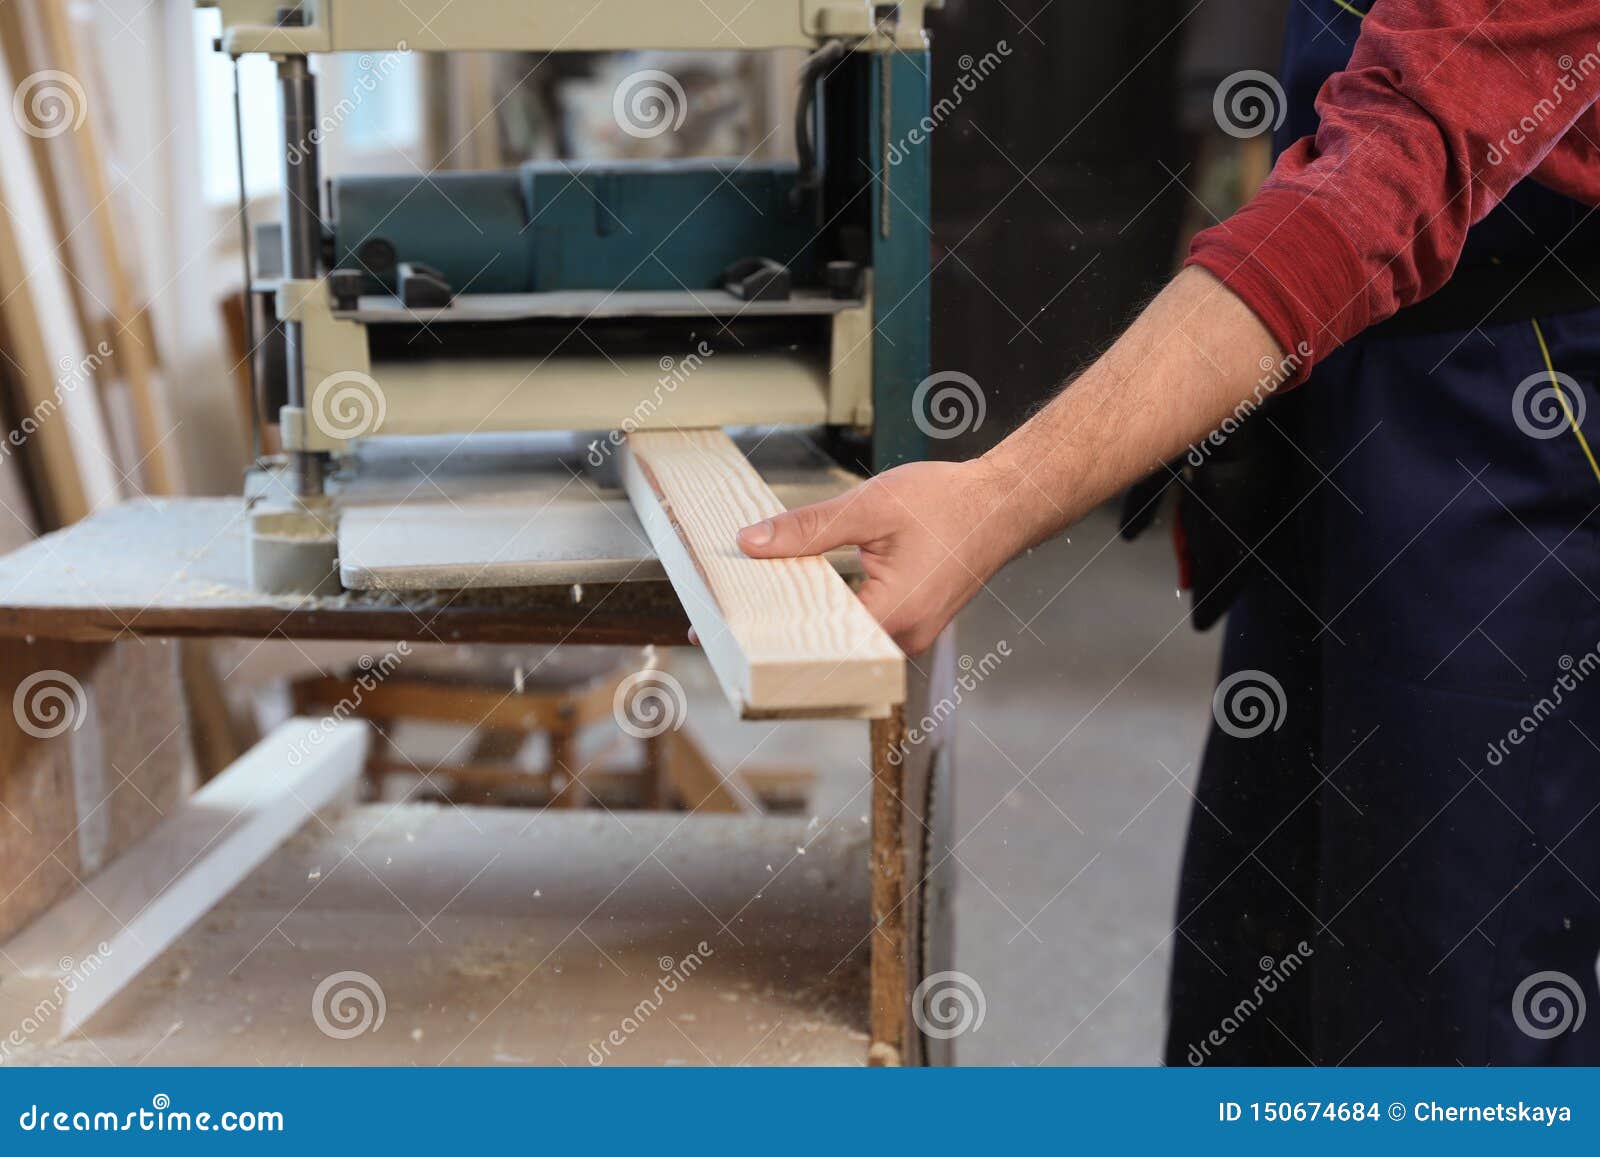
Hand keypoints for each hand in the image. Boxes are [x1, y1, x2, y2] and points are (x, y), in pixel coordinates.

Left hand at [736, 458, 1020, 653]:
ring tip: (753, 604)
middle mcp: (902, 639)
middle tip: (725, 616)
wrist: (1003, 505)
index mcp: (892, 614)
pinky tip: (799, 596)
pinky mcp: (911, 626)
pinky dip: (829, 615)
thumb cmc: (949, 503)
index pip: (812, 642)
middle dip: (776, 629)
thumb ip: (808, 529)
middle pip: (824, 648)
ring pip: (841, 641)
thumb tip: (751, 543)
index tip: (721, 627)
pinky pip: (860, 630)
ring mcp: (909, 637)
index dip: (764, 631)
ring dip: (804, 622)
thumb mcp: (869, 507)